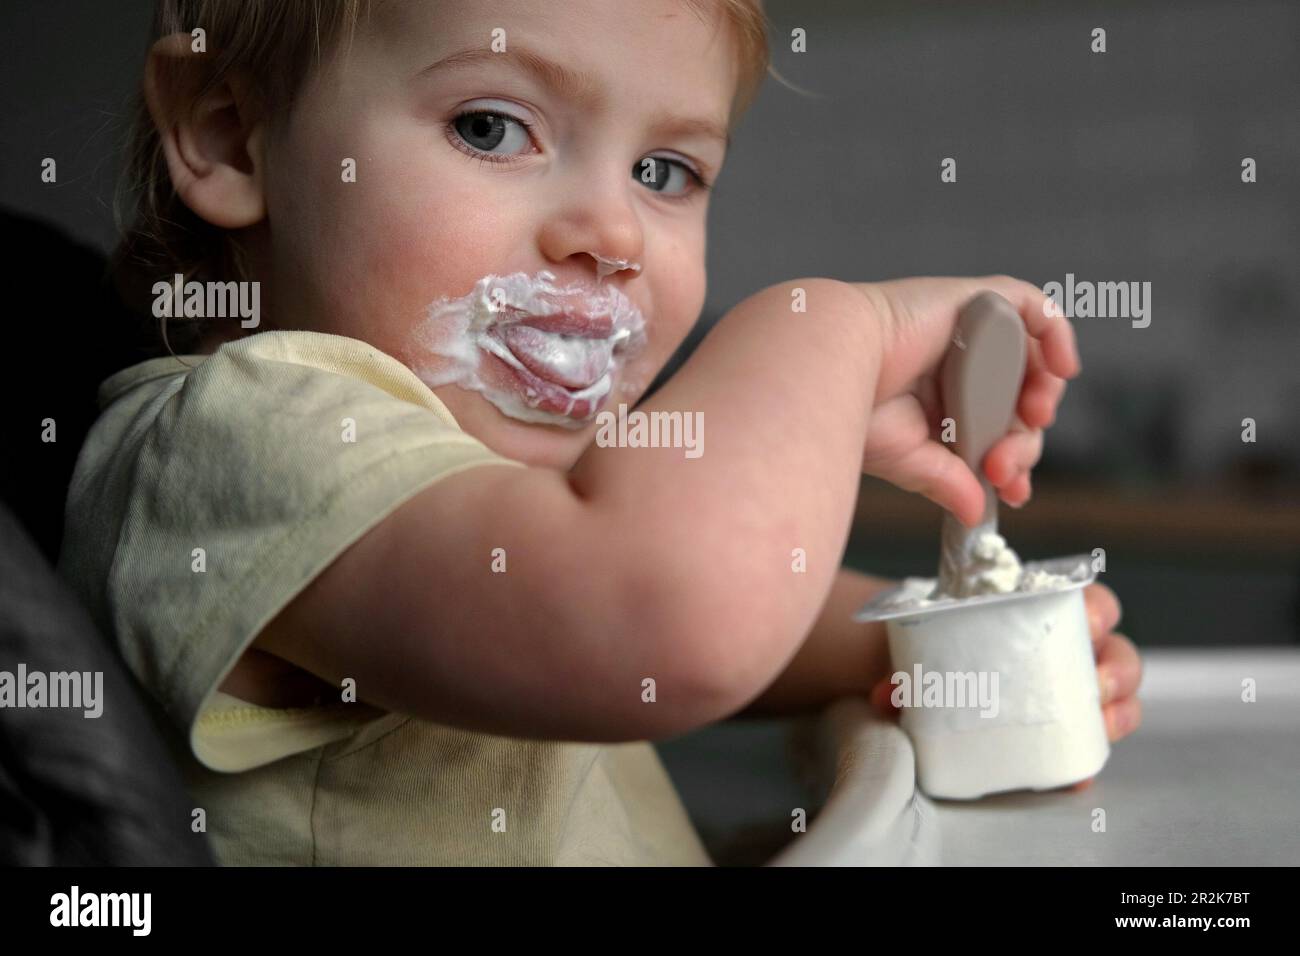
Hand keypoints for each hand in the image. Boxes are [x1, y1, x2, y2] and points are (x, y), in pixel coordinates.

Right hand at [852, 275, 1079, 526]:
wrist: (834, 366)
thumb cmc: (853, 406)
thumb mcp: (910, 457)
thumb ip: (947, 479)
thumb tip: (976, 515)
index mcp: (936, 398)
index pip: (992, 428)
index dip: (1010, 459)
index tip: (1010, 491)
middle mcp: (954, 363)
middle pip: (1016, 401)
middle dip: (1020, 442)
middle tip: (1003, 468)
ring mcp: (967, 331)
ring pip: (1030, 359)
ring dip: (1041, 396)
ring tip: (1033, 421)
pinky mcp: (974, 302)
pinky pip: (1032, 308)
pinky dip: (1057, 334)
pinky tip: (1064, 368)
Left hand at [867, 581, 1142, 789]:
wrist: (924, 681)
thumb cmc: (939, 648)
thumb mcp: (924, 646)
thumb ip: (907, 667)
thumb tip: (888, 695)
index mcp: (1045, 615)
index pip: (1091, 603)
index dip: (1098, 609)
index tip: (1087, 618)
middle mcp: (1069, 653)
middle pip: (1117, 654)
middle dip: (1117, 668)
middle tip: (1095, 681)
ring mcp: (1071, 695)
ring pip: (1117, 700)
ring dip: (1116, 712)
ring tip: (1100, 722)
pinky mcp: (1061, 735)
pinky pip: (1085, 749)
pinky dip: (1083, 764)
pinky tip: (1077, 777)